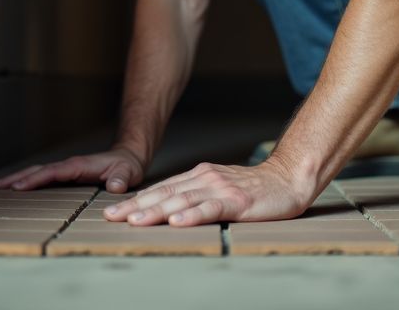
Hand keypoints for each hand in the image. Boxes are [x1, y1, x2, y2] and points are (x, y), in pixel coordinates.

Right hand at [0, 147, 143, 192]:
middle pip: (38, 170)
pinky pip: (43, 178)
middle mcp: (68, 166)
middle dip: (17, 178)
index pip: (52, 172)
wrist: (128, 159)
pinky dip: (28, 181)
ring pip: (38, 173)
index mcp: (78, 166)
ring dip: (18, 179)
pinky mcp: (66, 176)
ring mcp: (66, 171)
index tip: (17, 187)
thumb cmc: (127, 167)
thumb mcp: (127, 173)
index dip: (35, 180)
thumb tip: (115, 187)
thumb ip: (121, 179)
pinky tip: (17, 189)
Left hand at [102, 159, 311, 226]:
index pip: (161, 189)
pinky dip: (192, 215)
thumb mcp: (219, 186)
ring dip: (156, 211)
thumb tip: (166, 208)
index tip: (112, 211)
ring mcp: (221, 189)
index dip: (135, 200)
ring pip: (183, 201)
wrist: (288, 179)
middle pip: (165, 194)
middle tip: (110, 217)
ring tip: (134, 220)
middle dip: (135, 206)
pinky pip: (211, 209)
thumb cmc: (254, 188)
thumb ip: (196, 193)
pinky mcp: (237, 201)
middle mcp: (206, 178)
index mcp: (199, 175)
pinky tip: (177, 222)